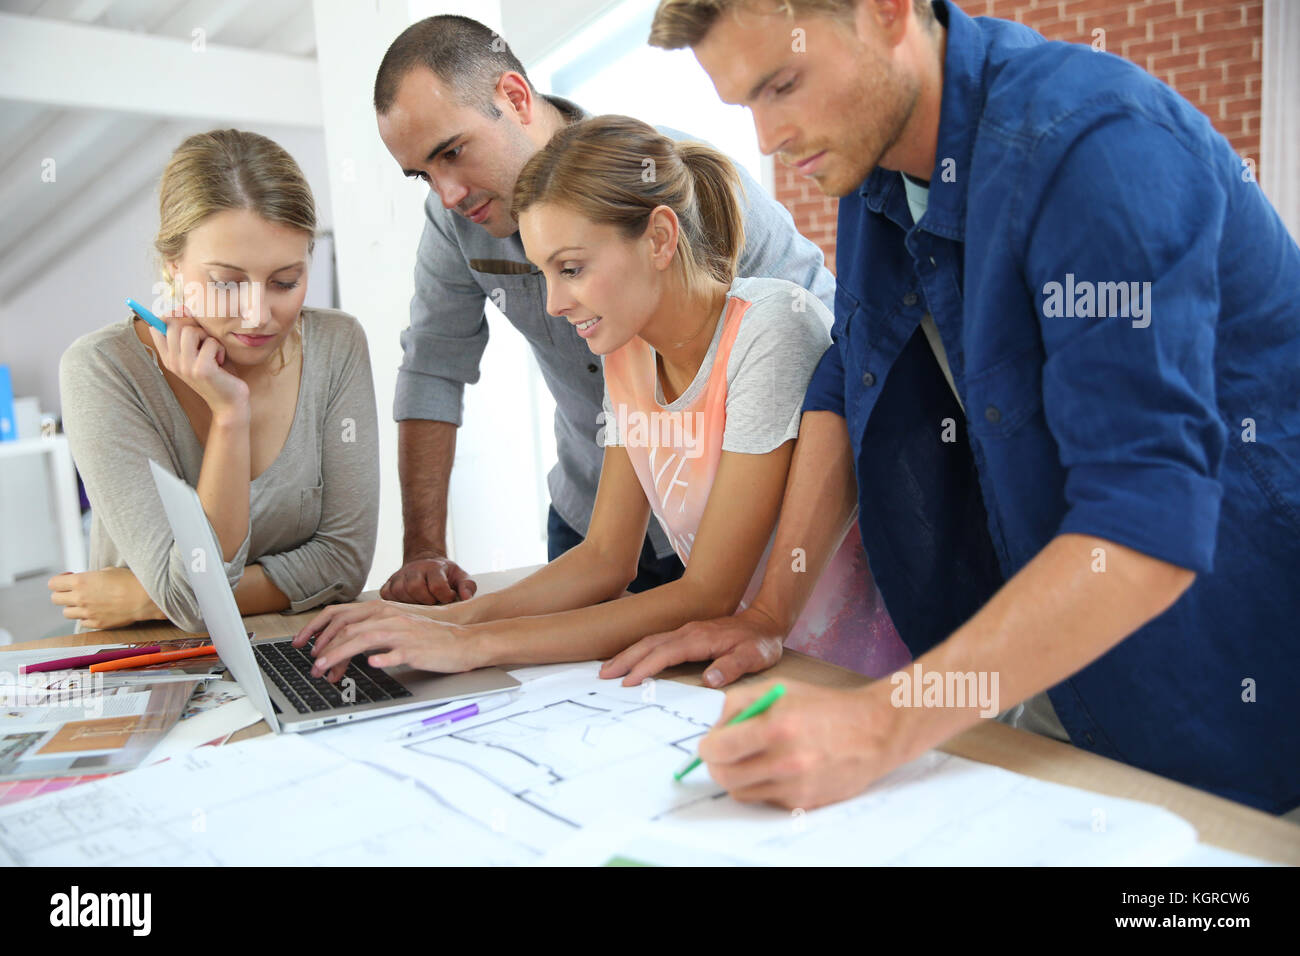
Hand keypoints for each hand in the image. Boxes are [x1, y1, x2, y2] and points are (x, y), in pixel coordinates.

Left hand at [47, 568, 160, 629]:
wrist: (144, 598)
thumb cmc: (129, 581)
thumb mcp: (108, 571)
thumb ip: (92, 577)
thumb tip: (87, 580)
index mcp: (80, 581)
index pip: (53, 584)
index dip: (59, 580)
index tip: (68, 579)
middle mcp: (79, 598)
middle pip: (55, 599)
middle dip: (63, 594)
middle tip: (74, 592)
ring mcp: (87, 612)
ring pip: (66, 613)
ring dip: (73, 607)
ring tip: (86, 603)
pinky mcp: (96, 623)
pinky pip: (82, 622)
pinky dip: (86, 617)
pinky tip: (97, 611)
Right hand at [145, 306, 248, 418]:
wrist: (230, 402)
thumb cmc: (219, 373)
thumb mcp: (199, 351)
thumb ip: (189, 334)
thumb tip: (180, 307)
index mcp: (169, 358)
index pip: (156, 327)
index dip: (171, 317)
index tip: (187, 320)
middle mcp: (173, 362)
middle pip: (173, 325)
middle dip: (194, 326)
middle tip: (206, 339)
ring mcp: (185, 367)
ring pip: (190, 331)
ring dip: (207, 336)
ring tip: (213, 350)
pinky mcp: (201, 370)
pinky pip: (210, 342)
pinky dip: (219, 348)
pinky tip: (220, 361)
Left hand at [291, 600, 480, 680]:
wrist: (463, 641)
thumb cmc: (429, 637)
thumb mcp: (397, 628)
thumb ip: (372, 632)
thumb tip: (345, 645)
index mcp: (383, 612)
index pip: (342, 616)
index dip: (318, 629)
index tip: (304, 645)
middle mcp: (390, 619)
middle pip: (348, 629)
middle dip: (324, 648)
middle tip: (312, 665)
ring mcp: (403, 633)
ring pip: (365, 640)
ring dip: (340, 655)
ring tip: (325, 669)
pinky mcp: (416, 649)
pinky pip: (396, 652)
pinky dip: (382, 658)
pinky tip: (371, 665)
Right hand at [380, 553, 476, 603]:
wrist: (425, 563)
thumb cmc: (444, 575)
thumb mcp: (460, 576)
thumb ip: (467, 585)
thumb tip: (466, 598)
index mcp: (433, 567)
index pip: (437, 585)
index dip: (445, 596)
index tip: (448, 597)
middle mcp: (414, 569)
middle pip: (415, 588)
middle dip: (426, 600)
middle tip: (433, 601)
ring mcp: (398, 577)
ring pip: (400, 592)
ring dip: (412, 602)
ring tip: (421, 602)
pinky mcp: (387, 585)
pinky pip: (386, 596)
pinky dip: (396, 602)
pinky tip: (407, 603)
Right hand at [600, 605, 785, 687]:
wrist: (766, 622)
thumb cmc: (760, 642)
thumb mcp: (754, 657)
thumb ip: (732, 667)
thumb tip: (709, 680)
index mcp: (700, 638)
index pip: (666, 653)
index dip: (646, 667)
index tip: (629, 682)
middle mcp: (688, 631)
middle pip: (649, 644)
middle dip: (625, 659)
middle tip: (604, 675)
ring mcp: (686, 631)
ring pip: (650, 641)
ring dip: (628, 654)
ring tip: (608, 669)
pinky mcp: (687, 634)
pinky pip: (657, 642)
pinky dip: (640, 650)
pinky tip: (631, 659)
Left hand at [698, 679, 901, 810]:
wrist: (873, 731)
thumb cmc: (824, 706)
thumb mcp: (779, 687)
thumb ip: (738, 703)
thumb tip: (714, 730)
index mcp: (776, 726)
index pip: (719, 749)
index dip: (707, 748)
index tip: (709, 745)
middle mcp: (786, 761)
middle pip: (724, 776)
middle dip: (717, 764)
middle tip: (723, 754)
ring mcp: (795, 786)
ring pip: (741, 791)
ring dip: (739, 776)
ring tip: (754, 757)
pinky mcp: (803, 802)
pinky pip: (765, 799)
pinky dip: (763, 785)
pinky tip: (779, 768)